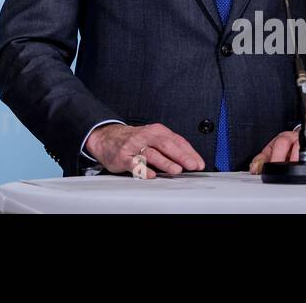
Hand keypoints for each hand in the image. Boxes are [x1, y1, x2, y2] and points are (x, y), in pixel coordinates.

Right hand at [84, 122, 205, 175]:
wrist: (106, 138)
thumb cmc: (135, 140)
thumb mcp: (154, 137)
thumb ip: (171, 147)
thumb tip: (192, 160)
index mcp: (156, 131)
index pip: (176, 140)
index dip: (189, 152)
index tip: (199, 163)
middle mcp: (146, 136)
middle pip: (166, 144)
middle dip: (181, 155)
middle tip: (192, 165)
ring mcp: (134, 146)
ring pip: (151, 153)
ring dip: (165, 162)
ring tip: (176, 170)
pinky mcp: (123, 157)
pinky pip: (134, 163)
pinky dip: (143, 169)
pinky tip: (151, 174)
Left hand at [248, 130, 305, 173]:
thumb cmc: (290, 146)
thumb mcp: (272, 150)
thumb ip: (262, 159)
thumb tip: (255, 168)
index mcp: (285, 138)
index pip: (281, 143)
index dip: (277, 156)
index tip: (274, 167)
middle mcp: (301, 139)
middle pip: (298, 145)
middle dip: (293, 159)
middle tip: (289, 170)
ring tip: (305, 169)